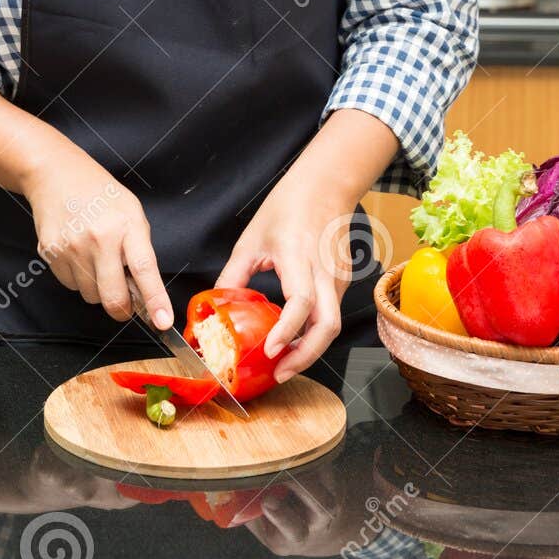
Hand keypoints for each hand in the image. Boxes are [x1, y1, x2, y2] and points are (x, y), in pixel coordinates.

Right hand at [21, 137, 172, 327]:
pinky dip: (78, 279)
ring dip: (98, 289)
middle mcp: (98, 238)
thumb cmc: (100, 193)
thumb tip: (143, 292)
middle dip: (122, 309)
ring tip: (96, 259)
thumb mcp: (131, 212)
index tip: (163, 322)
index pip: (144, 269)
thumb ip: (139, 248)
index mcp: (125, 224)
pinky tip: (78, 254)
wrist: (56, 174)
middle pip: (113, 298)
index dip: (155, 299)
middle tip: (125, 303)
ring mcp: (71, 248)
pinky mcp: (50, 254)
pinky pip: (71, 286)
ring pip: (91, 297)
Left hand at [216, 170, 353, 382]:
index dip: (287, 330)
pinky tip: (296, 338)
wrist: (325, 186)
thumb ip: (233, 276)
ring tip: (285, 362)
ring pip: (332, 324)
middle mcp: (323, 270)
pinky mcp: (342, 280)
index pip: (300, 301)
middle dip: (306, 356)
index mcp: (297, 255)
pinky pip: (331, 313)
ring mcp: (337, 276)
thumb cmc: (287, 207)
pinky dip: (315, 332)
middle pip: (328, 326)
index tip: (270, 350)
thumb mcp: (251, 240)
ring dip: (311, 348)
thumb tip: (216, 307)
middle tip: (280, 372)